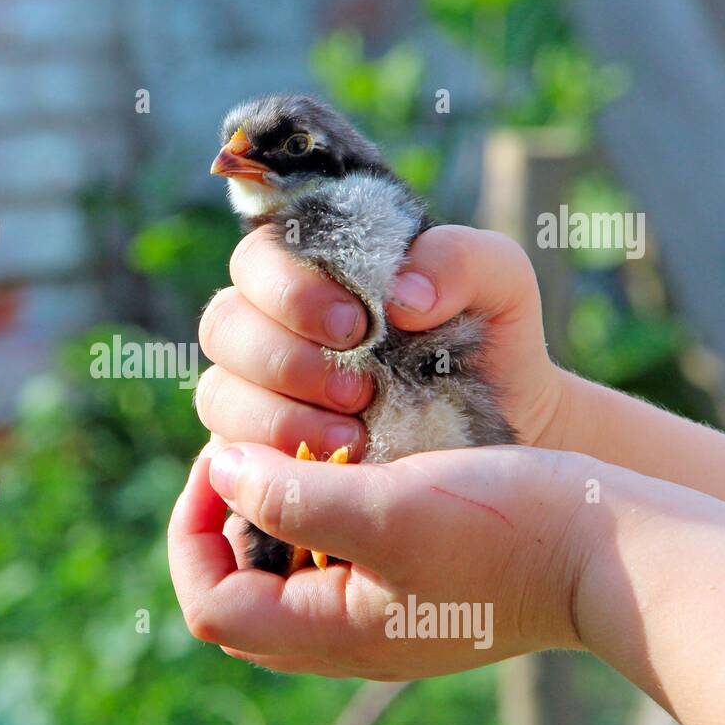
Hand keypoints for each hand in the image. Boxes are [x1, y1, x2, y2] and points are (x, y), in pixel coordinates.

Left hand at [167, 441, 591, 678]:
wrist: (613, 550)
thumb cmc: (508, 529)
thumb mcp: (388, 506)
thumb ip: (292, 496)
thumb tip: (221, 470)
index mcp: (330, 633)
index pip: (209, 604)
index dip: (191, 529)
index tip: (222, 460)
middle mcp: (345, 640)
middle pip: (238, 593)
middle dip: (225, 523)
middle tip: (251, 457)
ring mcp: (378, 621)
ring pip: (281, 577)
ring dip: (273, 516)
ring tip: (299, 456)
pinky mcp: (409, 595)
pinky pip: (329, 565)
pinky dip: (318, 519)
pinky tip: (346, 469)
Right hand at [195, 224, 567, 453]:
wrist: (506, 426)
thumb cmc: (489, 343)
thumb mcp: (498, 283)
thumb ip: (458, 259)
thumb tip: (399, 294)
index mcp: (309, 270)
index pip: (257, 259)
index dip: (289, 289)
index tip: (356, 325)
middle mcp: (268, 328)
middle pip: (223, 326)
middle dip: (284, 358)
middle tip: (357, 390)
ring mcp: (256, 394)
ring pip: (218, 392)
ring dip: (277, 416)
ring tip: (352, 435)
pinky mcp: (258, 455)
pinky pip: (230, 455)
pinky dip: (273, 462)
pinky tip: (331, 465)